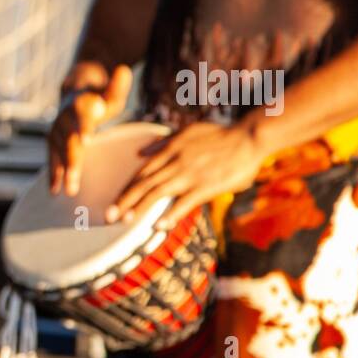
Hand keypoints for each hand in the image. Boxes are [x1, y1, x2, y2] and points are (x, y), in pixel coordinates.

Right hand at [48, 62, 132, 193]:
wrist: (77, 91)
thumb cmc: (100, 96)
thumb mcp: (111, 91)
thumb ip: (117, 85)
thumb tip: (123, 69)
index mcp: (80, 104)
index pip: (81, 117)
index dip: (83, 128)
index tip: (87, 142)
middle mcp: (64, 117)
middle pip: (68, 140)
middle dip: (72, 160)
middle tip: (75, 179)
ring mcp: (56, 130)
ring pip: (59, 152)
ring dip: (63, 171)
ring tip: (70, 190)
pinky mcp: (53, 140)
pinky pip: (52, 158)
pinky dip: (53, 173)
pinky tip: (54, 191)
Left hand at [107, 121, 265, 229]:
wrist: (249, 137)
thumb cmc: (219, 134)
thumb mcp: (187, 132)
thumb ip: (163, 142)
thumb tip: (140, 152)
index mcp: (171, 149)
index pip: (142, 171)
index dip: (125, 188)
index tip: (112, 203)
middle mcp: (176, 162)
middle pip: (144, 184)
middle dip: (124, 201)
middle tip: (108, 217)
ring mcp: (190, 174)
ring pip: (158, 192)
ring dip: (140, 208)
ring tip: (125, 221)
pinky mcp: (206, 185)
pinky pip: (185, 202)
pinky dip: (171, 214)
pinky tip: (159, 225)